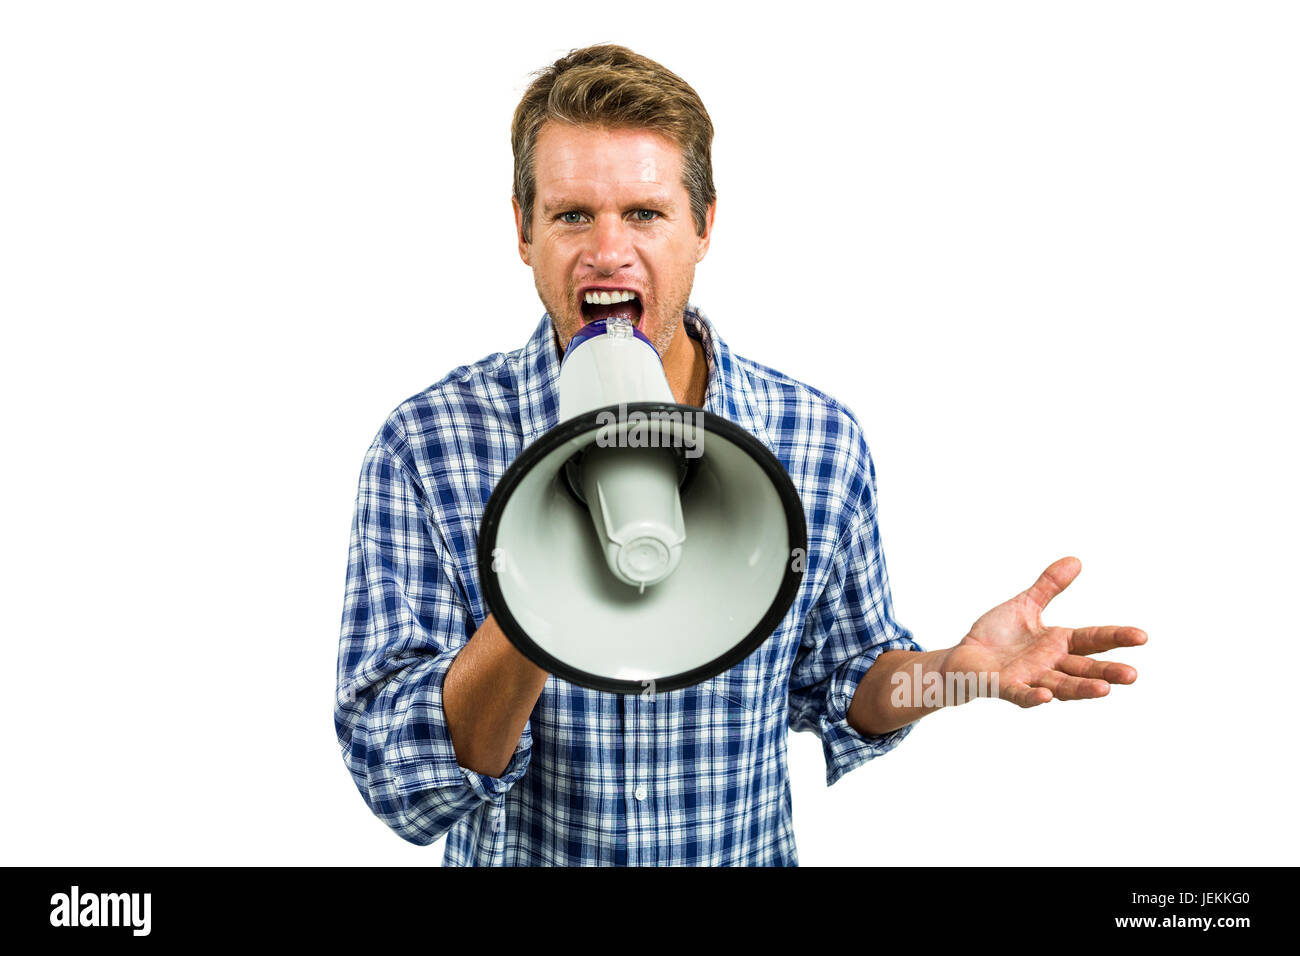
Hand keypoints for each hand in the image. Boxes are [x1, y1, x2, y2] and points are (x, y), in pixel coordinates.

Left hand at [942, 556, 1146, 707]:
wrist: (962, 658)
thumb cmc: (996, 636)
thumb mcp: (1025, 606)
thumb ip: (1049, 586)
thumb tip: (1076, 560)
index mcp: (1059, 643)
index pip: (1093, 639)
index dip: (1116, 637)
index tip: (1143, 636)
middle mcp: (1050, 664)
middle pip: (1084, 668)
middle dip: (1107, 672)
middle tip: (1132, 675)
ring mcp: (1030, 678)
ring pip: (1061, 686)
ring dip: (1082, 689)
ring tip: (1105, 690)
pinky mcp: (1006, 688)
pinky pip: (1021, 695)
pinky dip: (1033, 697)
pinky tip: (1045, 697)